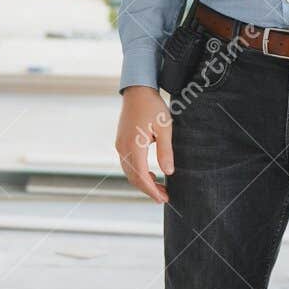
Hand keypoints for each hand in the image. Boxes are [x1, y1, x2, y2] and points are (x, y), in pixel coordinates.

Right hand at [114, 85, 172, 203]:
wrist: (137, 90)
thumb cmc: (153, 106)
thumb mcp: (165, 128)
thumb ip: (165, 151)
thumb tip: (168, 172)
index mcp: (134, 146)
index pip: (141, 176)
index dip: (152, 190)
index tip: (163, 198)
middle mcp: (123, 147)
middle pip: (133, 177)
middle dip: (148, 189)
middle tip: (164, 197)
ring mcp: (120, 144)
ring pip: (129, 171)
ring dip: (143, 182)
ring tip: (160, 187)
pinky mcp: (121, 141)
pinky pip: (127, 163)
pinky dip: (138, 172)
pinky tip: (150, 173)